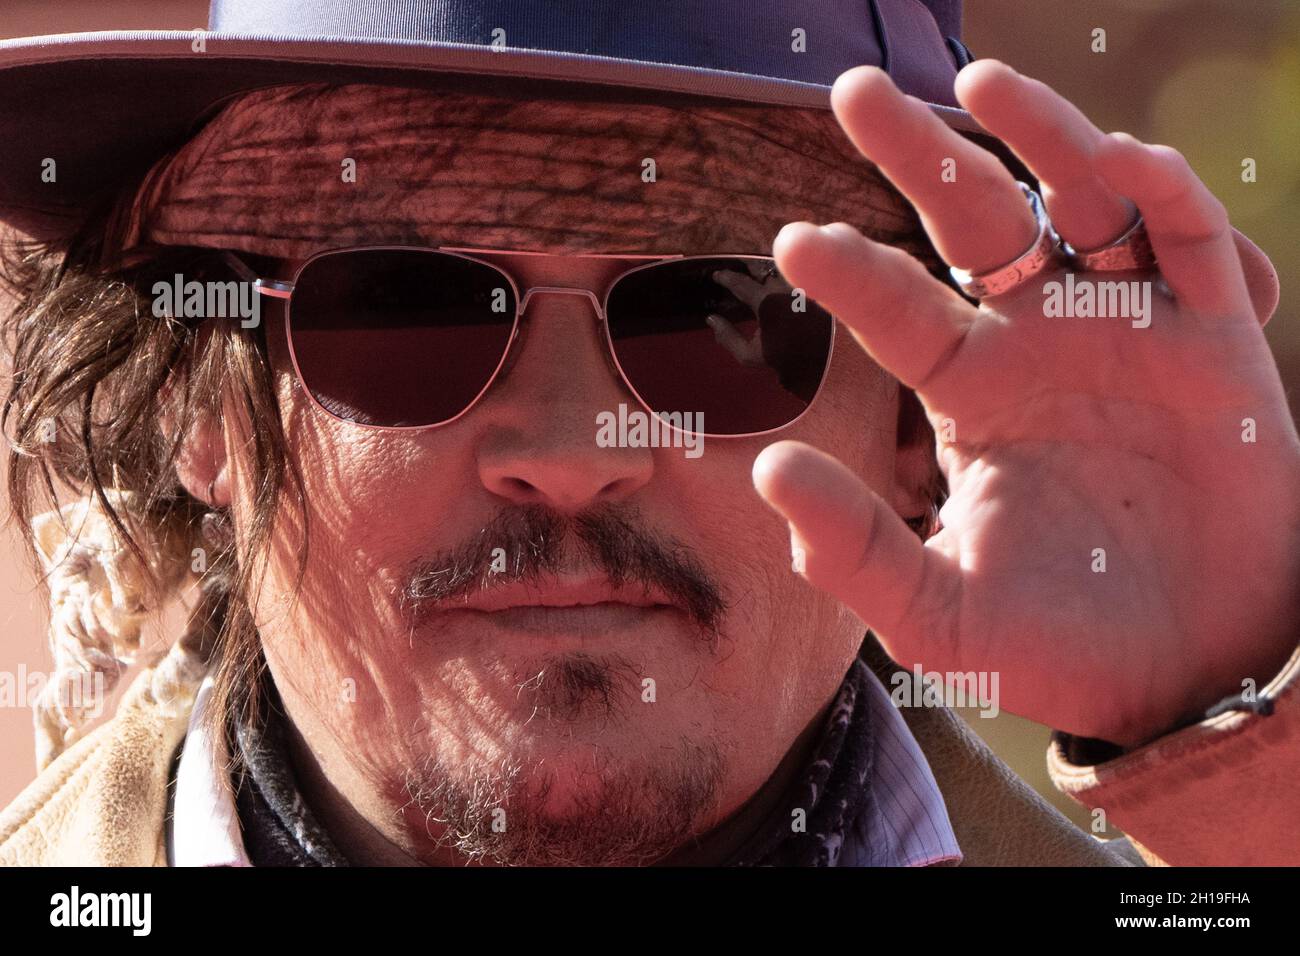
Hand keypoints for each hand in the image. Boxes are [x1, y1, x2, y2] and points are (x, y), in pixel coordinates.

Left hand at [754, 61, 1299, 747]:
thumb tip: (768, 470)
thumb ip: (856, 551)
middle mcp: (1037, 343)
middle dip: (920, 155)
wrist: (1189, 677)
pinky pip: (1189, 247)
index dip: (850, 272)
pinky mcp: (1216, 344)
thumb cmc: (1057, 647)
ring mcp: (1127, 332)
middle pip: (973, 223)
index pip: (898, 310)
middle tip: (851, 93)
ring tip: (977, 80)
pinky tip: (1123, 162)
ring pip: (1080, 204)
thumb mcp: (939, 613)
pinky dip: (1164, 198)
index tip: (793, 239)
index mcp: (968, 394)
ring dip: (1038, 136)